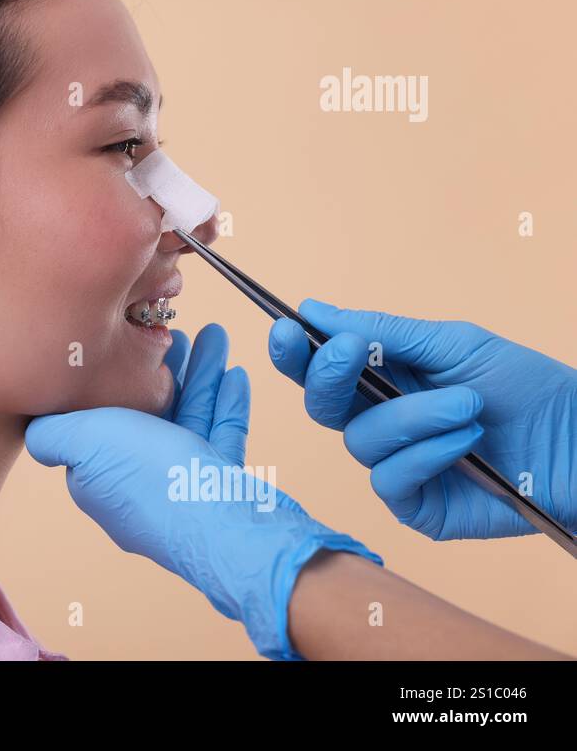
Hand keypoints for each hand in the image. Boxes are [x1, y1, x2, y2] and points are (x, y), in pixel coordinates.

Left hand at [26, 322, 381, 659]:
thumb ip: (53, 433)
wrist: (230, 531)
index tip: (124, 344)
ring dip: (201, 373)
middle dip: (162, 369)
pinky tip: (233, 374)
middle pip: (148, 412)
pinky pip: (220, 436)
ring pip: (189, 417)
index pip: (99, 421)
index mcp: (101, 473)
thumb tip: (35, 427)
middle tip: (176, 331)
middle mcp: (138, 482)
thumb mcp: (86, 442)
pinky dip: (226, 402)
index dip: (109, 381)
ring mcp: (182, 486)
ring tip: (213, 334)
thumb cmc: (157, 481)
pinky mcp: (220, 487)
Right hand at [269, 300, 576, 539]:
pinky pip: (390, 480)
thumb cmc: (528, 388)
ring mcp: (397, 467)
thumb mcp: (454, 344)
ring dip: (412, 417)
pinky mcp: (418, 507)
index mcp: (382, 380)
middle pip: (320, 406)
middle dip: (329, 376)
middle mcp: (380, 424)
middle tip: (353, 350)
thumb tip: (314, 310)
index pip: (319, 369)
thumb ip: (383, 331)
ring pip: (359, 441)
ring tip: (469, 405)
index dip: (295, 352)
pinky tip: (466, 442)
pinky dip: (427, 454)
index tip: (289, 329)